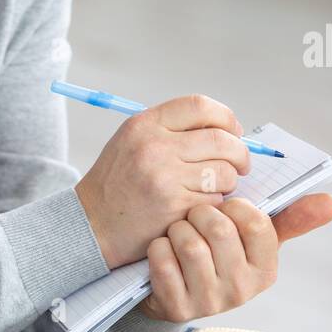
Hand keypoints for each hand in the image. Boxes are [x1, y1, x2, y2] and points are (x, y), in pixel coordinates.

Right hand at [75, 94, 249, 268]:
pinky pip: (215, 200)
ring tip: (212, 187)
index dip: (225, 118)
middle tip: (240, 164)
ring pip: (224, 172)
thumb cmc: (115, 183)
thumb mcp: (131, 141)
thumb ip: (171, 129)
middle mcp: (154, 147)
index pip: (200, 106)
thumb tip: (225, 129)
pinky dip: (213, 203)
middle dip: (239, 153)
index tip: (233, 132)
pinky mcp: (175, 207)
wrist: (91, 224)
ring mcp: (165, 178)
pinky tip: (196, 205)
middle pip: (221, 139)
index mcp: (144, 125)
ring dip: (227, 182)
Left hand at [139, 193, 331, 323]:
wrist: (175, 294)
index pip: (255, 222)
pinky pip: (163, 259)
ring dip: (177, 229)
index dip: (233, 206)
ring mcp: (209, 302)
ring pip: (188, 242)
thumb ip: (290, 219)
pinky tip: (163, 251)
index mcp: (265, 270)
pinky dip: (158, 247)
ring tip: (179, 232)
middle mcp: (241, 290)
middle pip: (218, 229)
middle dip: (200, 213)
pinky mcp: (177, 307)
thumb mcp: (253, 241)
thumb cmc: (218, 259)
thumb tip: (331, 203)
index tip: (225, 208)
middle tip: (195, 217)